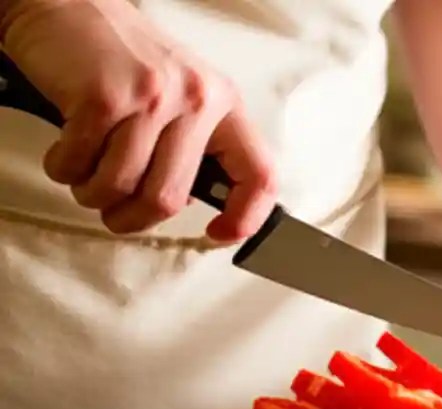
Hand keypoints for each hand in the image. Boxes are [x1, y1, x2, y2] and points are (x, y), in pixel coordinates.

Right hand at [1, 0, 275, 239]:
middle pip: (170, 198)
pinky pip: (80, 165)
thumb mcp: (179, 92)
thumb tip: (209, 205)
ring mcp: (151, 97)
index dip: (247, 216)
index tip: (220, 234)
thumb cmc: (117, 56)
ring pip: (121, 187)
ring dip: (92, 193)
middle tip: (114, 210)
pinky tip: (65, 150)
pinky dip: (64, 169)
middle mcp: (195, 98)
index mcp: (222, 101)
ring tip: (85, 173)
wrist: (63, 4)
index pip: (260, 173)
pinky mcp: (104, 98)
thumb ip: (197, 143)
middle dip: (131, 218)